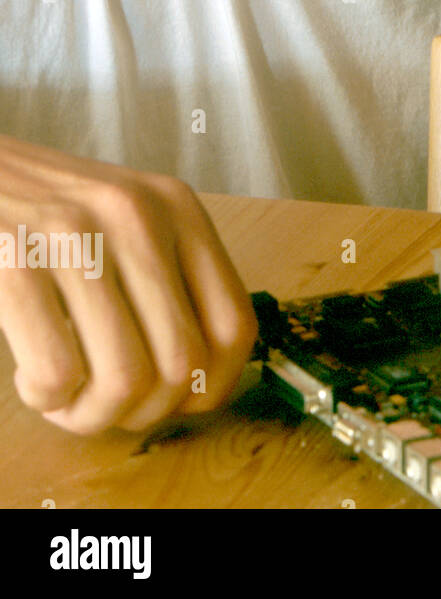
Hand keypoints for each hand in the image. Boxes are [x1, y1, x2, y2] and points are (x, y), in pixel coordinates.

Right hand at [0, 135, 257, 433]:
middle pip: (184, 364)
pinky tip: (30, 379)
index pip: (234, 325)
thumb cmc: (43, 213)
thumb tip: (197, 385)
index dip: (210, 387)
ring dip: (91, 414)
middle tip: (103, 406)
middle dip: (143, 412)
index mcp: (178, 208)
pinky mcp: (13, 262)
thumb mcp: (125, 221)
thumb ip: (167, 279)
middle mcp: (140, 215)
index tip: (173, 403)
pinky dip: (48, 398)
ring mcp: (77, 236)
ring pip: (127, 378)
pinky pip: (59, 374)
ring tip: (64, 398)